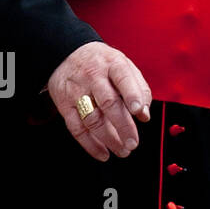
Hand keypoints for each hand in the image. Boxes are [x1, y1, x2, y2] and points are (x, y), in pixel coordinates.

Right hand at [46, 42, 151, 161]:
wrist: (67, 55)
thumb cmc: (103, 64)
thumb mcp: (124, 65)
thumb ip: (139, 88)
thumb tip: (145, 115)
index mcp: (113, 64)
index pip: (123, 78)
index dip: (132, 94)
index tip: (139, 111)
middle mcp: (94, 77)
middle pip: (108, 102)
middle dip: (123, 125)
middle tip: (134, 142)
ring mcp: (77, 92)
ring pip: (92, 118)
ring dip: (108, 139)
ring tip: (123, 150)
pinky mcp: (65, 106)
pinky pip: (76, 128)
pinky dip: (89, 144)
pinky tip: (103, 153)